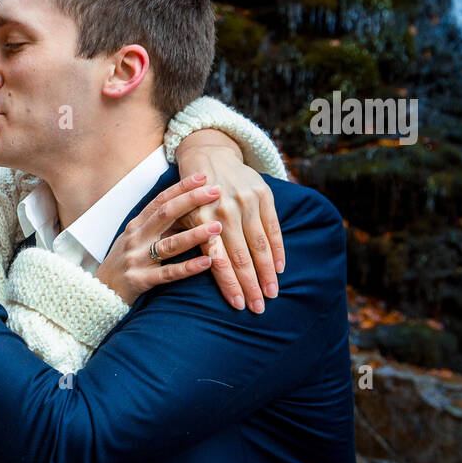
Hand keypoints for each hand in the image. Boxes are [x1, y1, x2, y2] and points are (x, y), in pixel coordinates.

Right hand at [95, 172, 219, 304]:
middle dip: (191, 200)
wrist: (98, 294)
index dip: (181, 188)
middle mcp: (135, 238)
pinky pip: (168, 273)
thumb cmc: (123, 265)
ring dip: (195, 234)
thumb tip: (189, 212)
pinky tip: (207, 262)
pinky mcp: (140, 281)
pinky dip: (188, 267)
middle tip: (215, 191)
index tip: (202, 176)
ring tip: (217, 227)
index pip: (160, 201)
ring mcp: (136, 259)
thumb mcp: (136, 241)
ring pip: (169, 244)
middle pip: (165, 214)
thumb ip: (158, 228)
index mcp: (135, 226)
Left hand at [175, 129, 285, 312]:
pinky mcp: (262, 194)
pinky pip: (273, 227)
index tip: (238, 306)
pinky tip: (280, 268)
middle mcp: (225, 212)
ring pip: (260, 245)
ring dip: (267, 273)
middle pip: (242, 257)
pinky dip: (278, 249)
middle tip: (258, 309)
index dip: (230, 285)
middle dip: (251, 286)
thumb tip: (194, 273)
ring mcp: (246, 203)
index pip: (220, 261)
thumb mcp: (182, 215)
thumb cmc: (190, 195)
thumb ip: (189, 239)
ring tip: (271, 294)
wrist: (207, 154)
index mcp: (202, 221)